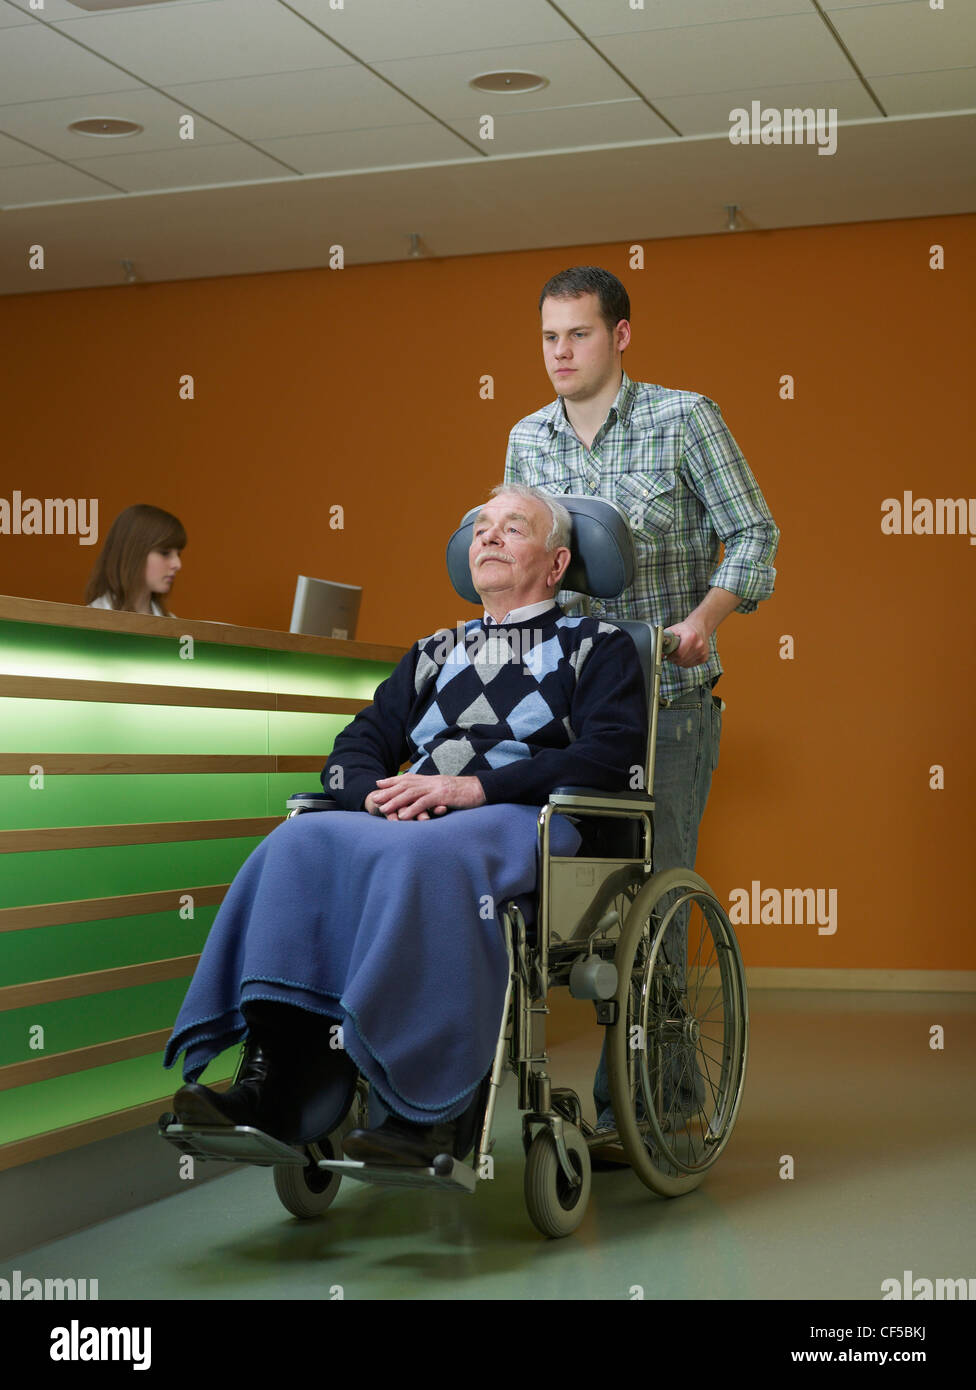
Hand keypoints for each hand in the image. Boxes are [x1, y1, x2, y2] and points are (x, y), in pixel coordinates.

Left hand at [367, 774, 485, 820]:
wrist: (482, 789)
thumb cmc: (466, 793)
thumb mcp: (446, 790)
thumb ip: (434, 791)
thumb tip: (424, 797)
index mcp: (431, 780)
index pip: (408, 778)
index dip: (392, 780)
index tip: (378, 783)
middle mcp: (431, 782)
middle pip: (405, 785)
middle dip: (389, 791)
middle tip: (375, 798)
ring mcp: (437, 788)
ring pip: (411, 793)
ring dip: (396, 801)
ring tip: (384, 809)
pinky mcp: (443, 796)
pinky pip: (425, 803)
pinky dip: (412, 809)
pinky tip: (403, 816)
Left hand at [664, 618, 708, 667]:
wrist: (699, 627)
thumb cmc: (684, 629)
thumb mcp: (673, 631)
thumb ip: (664, 641)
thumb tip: (659, 654)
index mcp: (691, 637)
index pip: (679, 654)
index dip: (671, 656)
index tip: (668, 653)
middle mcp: (699, 645)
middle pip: (681, 660)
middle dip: (674, 659)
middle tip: (672, 654)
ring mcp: (703, 652)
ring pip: (685, 664)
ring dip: (679, 661)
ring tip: (678, 653)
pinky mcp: (704, 657)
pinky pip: (690, 665)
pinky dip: (685, 662)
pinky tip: (685, 654)